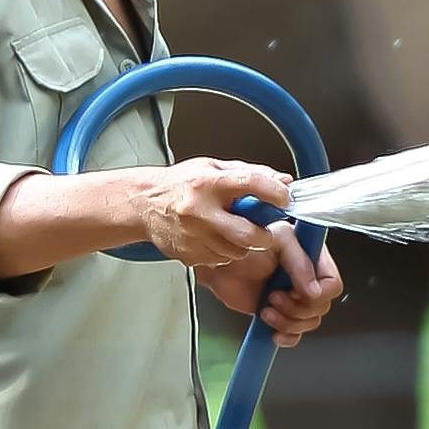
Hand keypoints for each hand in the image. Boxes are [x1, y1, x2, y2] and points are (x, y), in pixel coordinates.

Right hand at [136, 157, 342, 336]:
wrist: (144, 204)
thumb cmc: (180, 184)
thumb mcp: (213, 168)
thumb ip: (249, 173)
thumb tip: (282, 180)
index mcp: (207, 184)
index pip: (250, 184)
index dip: (274, 192)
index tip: (284, 197)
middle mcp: (199, 211)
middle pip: (247, 234)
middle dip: (264, 235)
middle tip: (264, 230)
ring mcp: (193, 237)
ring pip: (236, 252)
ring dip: (243, 244)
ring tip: (232, 229)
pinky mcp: (188, 255)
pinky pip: (220, 260)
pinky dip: (225, 252)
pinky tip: (215, 237)